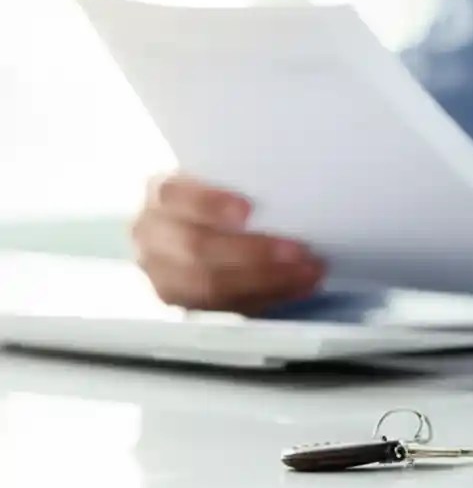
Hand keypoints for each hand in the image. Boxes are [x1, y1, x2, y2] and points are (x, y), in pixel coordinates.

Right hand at [130, 172, 324, 313]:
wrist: (201, 225)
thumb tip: (291, 190)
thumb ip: (243, 184)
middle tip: (299, 251)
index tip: (248, 210)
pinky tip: (296, 288)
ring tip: (306, 273)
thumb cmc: (223, 198)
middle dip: (253, 252)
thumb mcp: (225, 180)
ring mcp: (160, 273)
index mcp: (160, 193)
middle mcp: (151, 234)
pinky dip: (264, 298)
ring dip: (266, 281)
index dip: (209, 203)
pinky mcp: (182, 302)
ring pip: (209, 285)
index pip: (173, 195)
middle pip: (195, 247)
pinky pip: (223, 306)